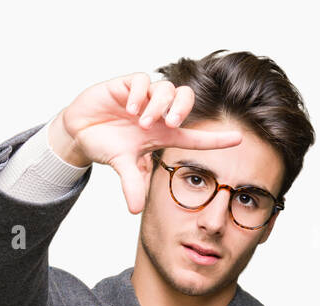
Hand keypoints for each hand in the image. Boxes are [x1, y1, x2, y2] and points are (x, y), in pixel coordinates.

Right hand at [55, 73, 243, 213]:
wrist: (80, 131)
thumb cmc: (107, 145)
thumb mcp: (121, 166)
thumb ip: (132, 184)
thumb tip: (135, 210)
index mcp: (163, 134)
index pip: (195, 136)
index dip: (216, 139)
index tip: (238, 139)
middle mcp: (157, 114)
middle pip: (185, 99)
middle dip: (182, 108)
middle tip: (170, 123)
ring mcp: (143, 98)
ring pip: (165, 88)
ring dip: (157, 105)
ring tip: (141, 121)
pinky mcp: (126, 85)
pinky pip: (141, 80)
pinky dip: (138, 94)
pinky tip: (128, 108)